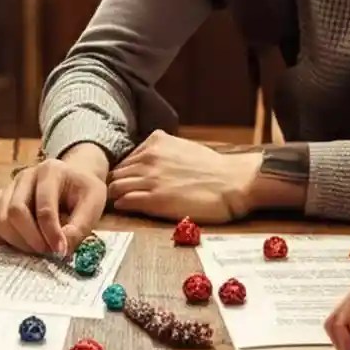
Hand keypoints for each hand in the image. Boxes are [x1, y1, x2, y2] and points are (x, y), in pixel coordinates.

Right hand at [0, 147, 107, 255]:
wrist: (72, 179)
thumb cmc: (83, 192)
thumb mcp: (94, 203)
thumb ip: (81, 226)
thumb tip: (62, 248)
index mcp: (50, 171)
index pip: (44, 207)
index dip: (51, 233)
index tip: (60, 252)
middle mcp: (25, 175)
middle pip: (15, 212)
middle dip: (31, 239)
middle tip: (47, 252)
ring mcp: (8, 186)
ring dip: (16, 241)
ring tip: (36, 248)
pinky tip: (14, 240)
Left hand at [108, 131, 258, 222]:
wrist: (233, 183)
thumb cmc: (214, 168)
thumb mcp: (183, 147)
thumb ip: (162, 151)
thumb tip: (147, 160)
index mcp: (156, 142)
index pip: (126, 159)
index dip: (124, 173)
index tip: (127, 182)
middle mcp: (149, 157)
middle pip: (117, 172)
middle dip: (116, 184)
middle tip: (118, 196)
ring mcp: (150, 178)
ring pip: (116, 186)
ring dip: (116, 196)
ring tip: (122, 203)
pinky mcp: (155, 199)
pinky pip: (126, 201)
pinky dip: (123, 205)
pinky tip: (128, 207)